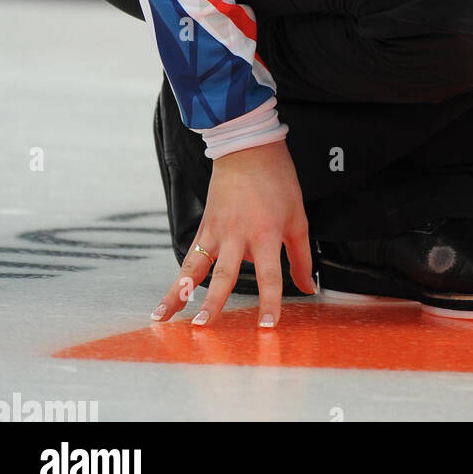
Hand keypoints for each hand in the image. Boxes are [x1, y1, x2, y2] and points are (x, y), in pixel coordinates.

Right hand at [150, 140, 315, 327]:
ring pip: (194, 268)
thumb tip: (309, 288)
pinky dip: (179, 279)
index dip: (270, 302)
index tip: (267, 326)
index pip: (270, 275)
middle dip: (213, 302)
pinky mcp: (204, 227)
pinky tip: (168, 300)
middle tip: (203, 326)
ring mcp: (216, 231)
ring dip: (179, 294)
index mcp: (266, 232)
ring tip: (164, 317)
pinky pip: (189, 257)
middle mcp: (238, 234)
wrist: (248, 147)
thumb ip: (301, 256)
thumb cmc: (277, 180)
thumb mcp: (298, 216)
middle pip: (224, 275)